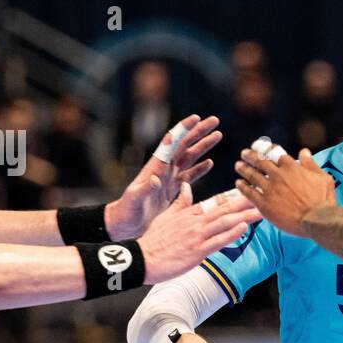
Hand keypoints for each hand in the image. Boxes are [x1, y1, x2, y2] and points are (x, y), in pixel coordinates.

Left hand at [106, 115, 222, 238]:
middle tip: (215, 120)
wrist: (125, 224)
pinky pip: (190, 176)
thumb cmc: (126, 210)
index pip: (172, 143)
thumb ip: (146, 188)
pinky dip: (200, 168)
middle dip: (199, 132)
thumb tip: (156, 178)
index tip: (196, 118)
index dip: (184, 130)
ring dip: (203, 146)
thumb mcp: (134, 199)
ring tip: (217, 135)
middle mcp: (164, 169)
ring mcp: (169, 178)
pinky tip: (210, 162)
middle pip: (185, 145)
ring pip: (190, 157)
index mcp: (156, 167)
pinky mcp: (172, 190)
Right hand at [137, 184, 260, 283]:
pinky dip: (231, 234)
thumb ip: (180, 202)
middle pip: (224, 210)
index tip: (248, 192)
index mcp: (189, 213)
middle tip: (261, 197)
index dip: (233, 198)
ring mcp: (197, 236)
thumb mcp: (166, 215)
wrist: (142, 258)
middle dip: (244, 203)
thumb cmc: (154, 239)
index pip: (215, 203)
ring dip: (244, 217)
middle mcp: (195, 222)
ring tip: (260, 212)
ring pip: (224, 223)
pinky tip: (243, 228)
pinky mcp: (197, 251)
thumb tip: (186, 186)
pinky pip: (217, 241)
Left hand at [234, 146, 336, 237]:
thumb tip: (304, 152)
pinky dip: (243, 187)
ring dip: (243, 169)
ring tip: (238, 166)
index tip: (258, 146)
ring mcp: (270, 189)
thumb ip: (311, 164)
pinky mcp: (264, 205)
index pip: (274, 152)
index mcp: (291, 167)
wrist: (317, 220)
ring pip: (252, 175)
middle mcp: (278, 175)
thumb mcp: (323, 178)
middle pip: (259, 161)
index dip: (265, 147)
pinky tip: (239, 184)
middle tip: (244, 153)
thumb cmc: (323, 200)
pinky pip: (249, 193)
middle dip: (250, 155)